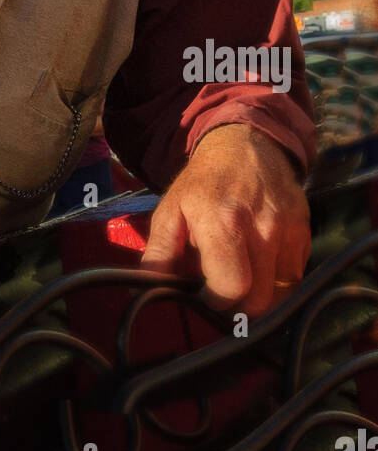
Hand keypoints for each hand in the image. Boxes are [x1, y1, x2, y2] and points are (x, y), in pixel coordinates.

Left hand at [140, 124, 310, 316]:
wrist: (246, 144)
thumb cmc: (204, 182)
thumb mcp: (172, 209)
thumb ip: (160, 250)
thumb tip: (146, 286)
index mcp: (223, 221)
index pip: (231, 287)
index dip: (216, 301)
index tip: (206, 295)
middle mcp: (262, 227)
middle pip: (260, 300)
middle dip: (238, 307)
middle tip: (223, 292)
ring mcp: (288, 230)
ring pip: (282, 294)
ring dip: (261, 298)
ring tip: (242, 280)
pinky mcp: (305, 231)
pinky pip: (296, 277)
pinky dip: (278, 282)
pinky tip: (260, 268)